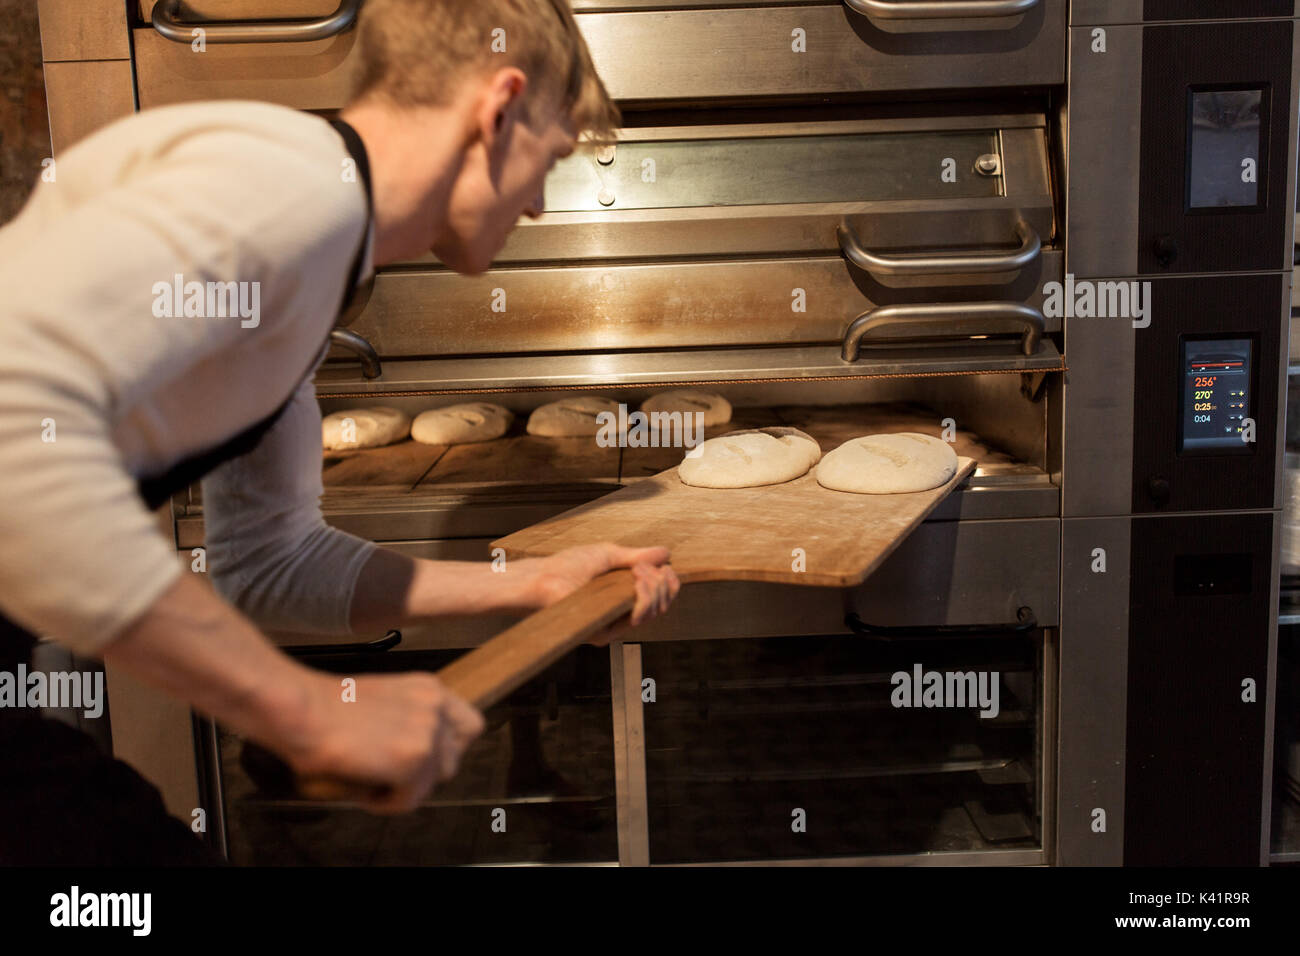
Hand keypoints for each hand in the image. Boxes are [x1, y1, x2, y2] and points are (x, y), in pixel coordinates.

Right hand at [277, 668, 485, 813]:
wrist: (301, 709)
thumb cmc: (323, 708)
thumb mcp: (382, 702)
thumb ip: (407, 723)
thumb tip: (416, 760)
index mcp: (429, 688)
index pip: (469, 726)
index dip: (446, 749)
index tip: (421, 760)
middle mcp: (436, 706)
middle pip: (452, 761)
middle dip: (422, 773)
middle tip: (387, 775)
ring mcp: (428, 732)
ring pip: (431, 783)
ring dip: (403, 789)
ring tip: (370, 780)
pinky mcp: (414, 758)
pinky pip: (409, 799)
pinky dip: (385, 802)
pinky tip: (362, 789)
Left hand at [514, 543, 680, 640]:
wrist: (544, 578)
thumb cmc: (569, 565)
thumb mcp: (609, 555)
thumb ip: (638, 557)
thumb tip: (667, 553)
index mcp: (623, 595)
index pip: (660, 596)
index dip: (669, 582)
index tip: (664, 566)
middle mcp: (622, 612)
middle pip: (663, 604)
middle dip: (661, 582)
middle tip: (641, 568)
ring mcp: (615, 624)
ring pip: (655, 611)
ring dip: (653, 587)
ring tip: (637, 571)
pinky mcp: (606, 634)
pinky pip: (638, 619)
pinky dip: (644, 597)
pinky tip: (636, 581)